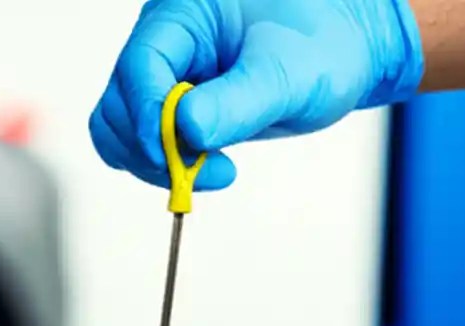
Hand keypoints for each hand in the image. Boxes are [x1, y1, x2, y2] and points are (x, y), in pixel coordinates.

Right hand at [90, 0, 423, 189]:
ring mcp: (163, 75)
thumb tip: (187, 130)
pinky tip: (204, 167)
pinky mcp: (171, 106)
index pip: (141, 65)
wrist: (345, 48)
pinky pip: (140, 142)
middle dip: (152, 146)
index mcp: (182, 12)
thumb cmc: (324, 42)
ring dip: (154, 162)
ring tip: (214, 170)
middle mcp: (163, 40)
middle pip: (119, 102)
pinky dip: (162, 165)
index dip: (148, 117)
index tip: (174, 159)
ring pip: (119, 128)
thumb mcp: (290, 72)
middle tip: (206, 172)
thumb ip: (238, 100)